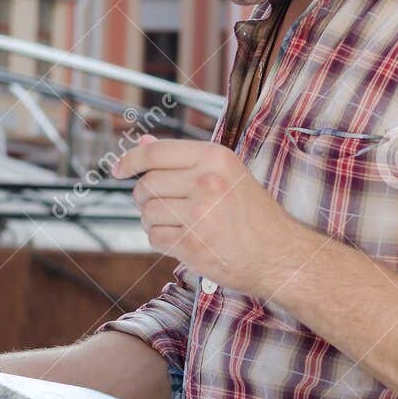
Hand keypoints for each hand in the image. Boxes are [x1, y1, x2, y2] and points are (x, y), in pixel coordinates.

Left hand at [111, 137, 308, 298]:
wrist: (279, 254)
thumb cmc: (253, 215)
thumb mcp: (226, 174)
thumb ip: (184, 159)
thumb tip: (141, 144)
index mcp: (215, 157)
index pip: (155, 152)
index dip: (130, 160)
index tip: (118, 169)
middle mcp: (206, 181)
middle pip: (146, 185)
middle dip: (146, 198)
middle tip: (165, 206)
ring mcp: (199, 213)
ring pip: (147, 213)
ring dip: (152, 222)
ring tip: (177, 225)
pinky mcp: (192, 243)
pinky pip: (155, 238)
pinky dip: (162, 241)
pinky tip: (183, 240)